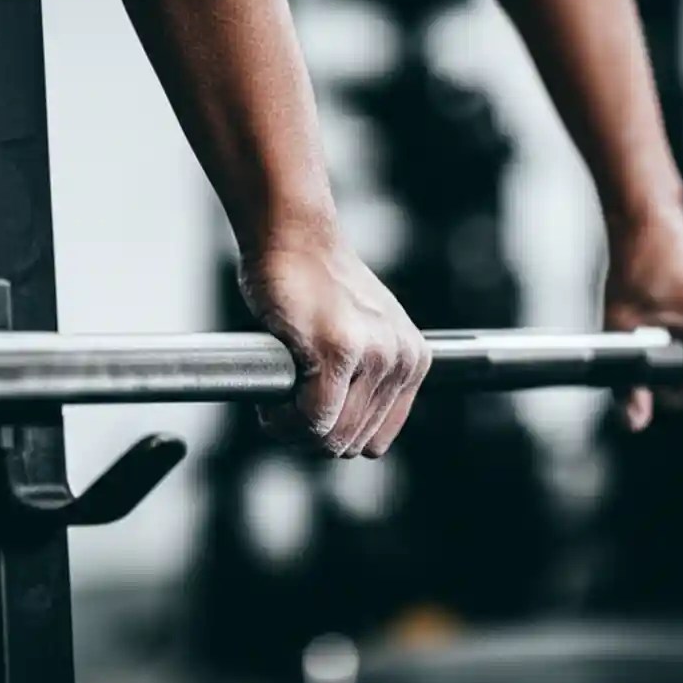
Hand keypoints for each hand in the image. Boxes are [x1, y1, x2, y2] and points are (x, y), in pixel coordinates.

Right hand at [239, 234, 430, 457]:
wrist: (293, 237)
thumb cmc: (314, 282)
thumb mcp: (363, 333)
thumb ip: (368, 378)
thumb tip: (345, 433)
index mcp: (412, 360)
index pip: (374, 441)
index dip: (334, 435)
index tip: (308, 413)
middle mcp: (401, 359)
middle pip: (350, 445)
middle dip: (309, 434)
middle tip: (284, 404)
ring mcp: (374, 355)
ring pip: (331, 438)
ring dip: (293, 428)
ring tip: (278, 398)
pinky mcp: (339, 350)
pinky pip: (311, 419)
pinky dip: (282, 419)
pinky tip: (270, 399)